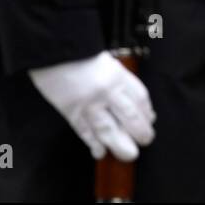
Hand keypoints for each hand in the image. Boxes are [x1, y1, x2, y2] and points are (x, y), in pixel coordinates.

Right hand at [29, 51, 155, 160]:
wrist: (54, 50)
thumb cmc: (83, 54)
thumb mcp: (110, 63)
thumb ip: (124, 84)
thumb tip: (141, 109)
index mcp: (118, 75)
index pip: (140, 98)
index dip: (147, 113)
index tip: (150, 121)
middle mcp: (106, 90)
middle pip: (129, 117)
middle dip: (140, 133)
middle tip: (145, 141)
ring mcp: (87, 102)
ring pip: (107, 130)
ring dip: (120, 144)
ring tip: (129, 154)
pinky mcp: (70, 110)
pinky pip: (84, 131)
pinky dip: (93, 143)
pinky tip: (100, 152)